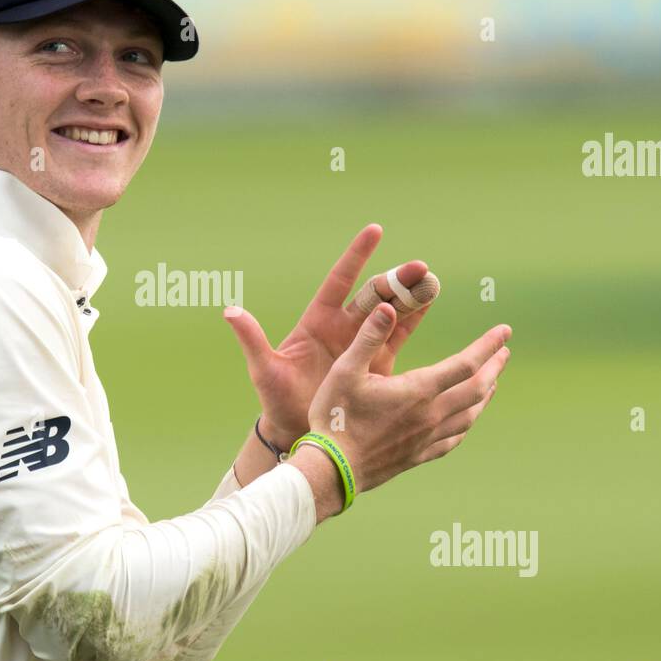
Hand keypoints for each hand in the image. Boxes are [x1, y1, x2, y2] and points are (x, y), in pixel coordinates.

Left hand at [223, 224, 433, 447]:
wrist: (297, 428)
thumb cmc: (276, 399)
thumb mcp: (264, 368)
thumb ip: (252, 339)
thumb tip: (229, 311)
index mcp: (317, 320)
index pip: (340, 280)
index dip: (357, 256)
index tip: (376, 231)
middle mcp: (343, 326)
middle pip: (373, 294)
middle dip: (395, 280)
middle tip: (419, 267)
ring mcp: (362, 342)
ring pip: (391, 311)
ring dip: (411, 295)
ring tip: (431, 280)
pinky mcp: (376, 362)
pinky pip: (399, 334)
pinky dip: (414, 318)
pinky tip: (430, 301)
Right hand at [307, 304, 511, 494]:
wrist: (332, 468)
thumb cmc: (335, 416)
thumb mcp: (345, 370)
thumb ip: (369, 337)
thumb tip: (387, 307)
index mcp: (418, 390)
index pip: (466, 364)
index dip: (488, 345)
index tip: (504, 331)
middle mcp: (431, 415)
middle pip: (477, 389)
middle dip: (494, 368)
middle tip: (504, 352)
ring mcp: (427, 438)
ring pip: (470, 415)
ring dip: (485, 395)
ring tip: (492, 382)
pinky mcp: (418, 455)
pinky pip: (454, 438)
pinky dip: (466, 423)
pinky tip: (466, 419)